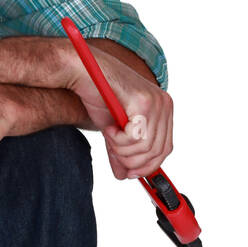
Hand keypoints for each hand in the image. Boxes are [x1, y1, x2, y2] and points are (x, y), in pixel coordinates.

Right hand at [67, 47, 173, 179]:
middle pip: (157, 151)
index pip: (165, 148)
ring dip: (122, 149)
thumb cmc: (97, 93)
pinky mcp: (142, 102)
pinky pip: (135, 138)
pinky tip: (109, 128)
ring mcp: (155, 102)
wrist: (82, 71)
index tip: (130, 173)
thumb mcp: (113, 130)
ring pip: (145, 148)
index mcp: (162, 108)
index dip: (147, 166)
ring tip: (109, 135)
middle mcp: (163, 103)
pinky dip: (118, 140)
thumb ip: (122, 151)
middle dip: (132, 161)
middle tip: (114, 151)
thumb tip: (124, 175)